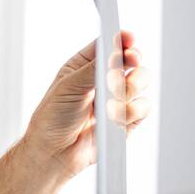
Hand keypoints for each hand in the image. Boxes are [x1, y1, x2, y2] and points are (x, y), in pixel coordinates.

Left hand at [24, 30, 150, 181]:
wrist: (53, 154)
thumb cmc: (51, 120)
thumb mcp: (68, 87)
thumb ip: (93, 68)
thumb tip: (115, 51)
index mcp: (85, 66)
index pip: (110, 45)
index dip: (122, 40)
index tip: (128, 39)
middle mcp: (104, 79)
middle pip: (133, 59)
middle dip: (133, 61)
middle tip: (130, 63)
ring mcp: (116, 98)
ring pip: (142, 80)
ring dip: (131, 88)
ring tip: (112, 100)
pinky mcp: (126, 118)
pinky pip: (143, 106)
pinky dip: (131, 111)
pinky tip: (114, 118)